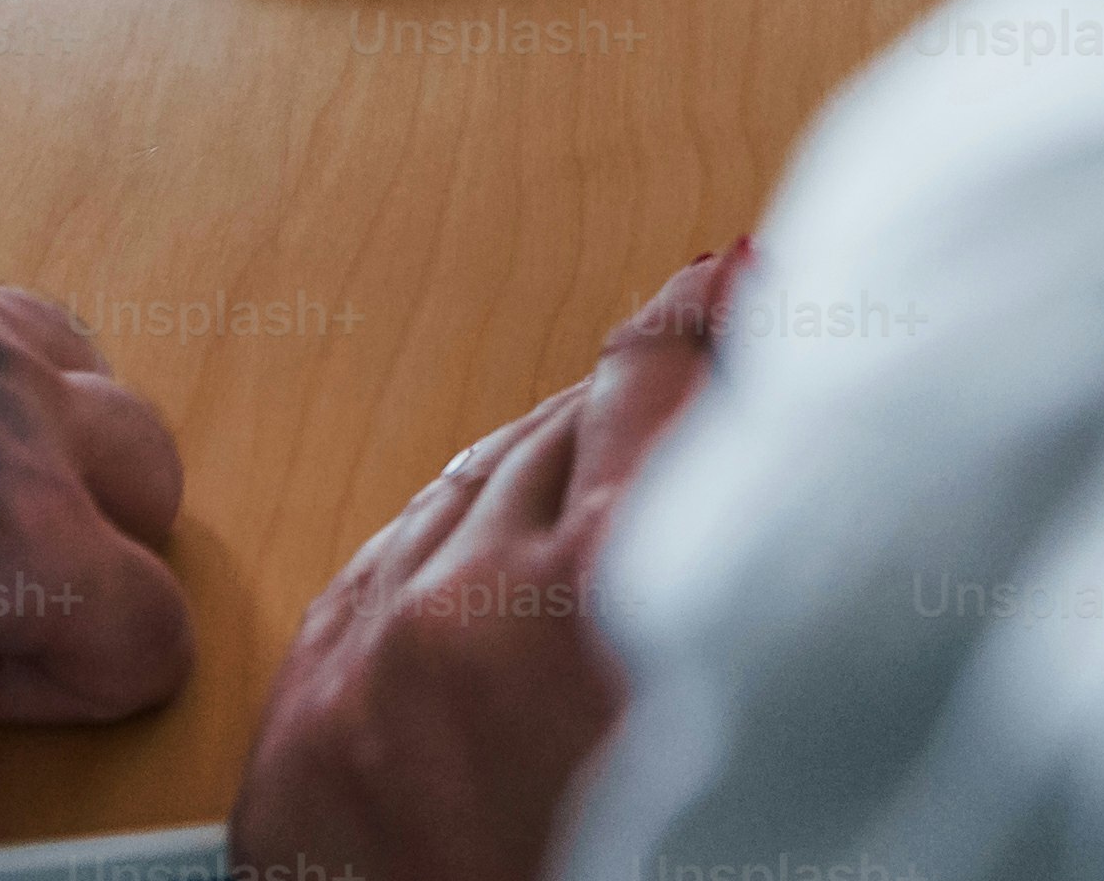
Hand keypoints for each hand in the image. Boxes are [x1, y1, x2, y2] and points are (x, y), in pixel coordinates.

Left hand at [234, 242, 741, 880]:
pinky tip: (497, 535)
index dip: (716, 321)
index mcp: (609, 613)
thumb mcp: (724, 740)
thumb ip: (767, 603)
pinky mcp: (302, 733)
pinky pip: (383, 566)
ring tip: (619, 462)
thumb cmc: (619, 865)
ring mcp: (371, 669)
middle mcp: (475, 614)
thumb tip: (800, 500)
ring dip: (548, 466)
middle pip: (574, 424)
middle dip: (648, 403)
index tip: (747, 281)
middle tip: (715, 361)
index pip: (669, 382)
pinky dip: (448, 539)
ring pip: (473, 485)